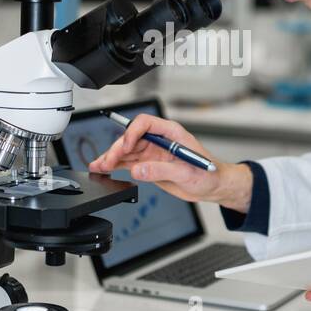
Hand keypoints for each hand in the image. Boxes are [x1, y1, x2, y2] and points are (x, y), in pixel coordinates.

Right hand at [87, 113, 251, 208]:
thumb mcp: (186, 172)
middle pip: (131, 138)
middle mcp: (159, 140)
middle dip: (117, 149)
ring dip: (111, 157)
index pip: (145, 124)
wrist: (214, 187)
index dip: (132, 133)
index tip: (126, 147)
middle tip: (106, 162)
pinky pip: (129, 163)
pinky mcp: (150, 165)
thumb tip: (137, 170)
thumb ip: (160, 170)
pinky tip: (103, 169)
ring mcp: (153, 152)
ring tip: (97, 166)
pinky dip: (116, 166)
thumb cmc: (208, 173)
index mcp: (171, 133)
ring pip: (127, 151)